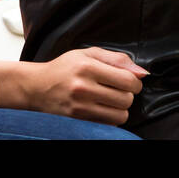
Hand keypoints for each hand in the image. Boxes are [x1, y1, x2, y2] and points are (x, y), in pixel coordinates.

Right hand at [21, 47, 147, 125]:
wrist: (36, 87)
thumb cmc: (64, 68)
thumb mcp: (88, 54)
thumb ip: (117, 59)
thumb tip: (142, 72)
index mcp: (87, 67)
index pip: (128, 80)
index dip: (134, 81)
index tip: (129, 80)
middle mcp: (83, 88)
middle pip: (126, 99)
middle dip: (128, 94)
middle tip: (118, 89)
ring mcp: (80, 107)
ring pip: (120, 115)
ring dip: (121, 108)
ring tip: (111, 99)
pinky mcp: (79, 120)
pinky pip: (109, 124)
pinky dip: (111, 117)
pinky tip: (102, 107)